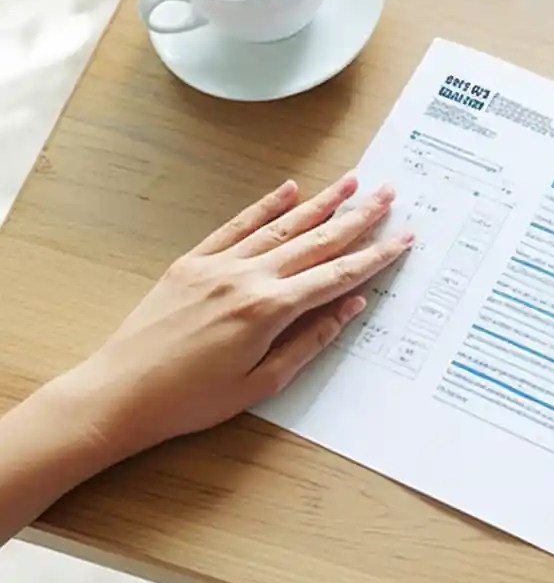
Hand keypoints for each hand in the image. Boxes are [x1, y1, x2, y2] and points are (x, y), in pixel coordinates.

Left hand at [63, 174, 411, 457]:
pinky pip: (237, 227)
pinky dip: (265, 207)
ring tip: (350, 182)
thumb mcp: (262, 383)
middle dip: (357, 216)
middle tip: (387, 193)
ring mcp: (218, 265)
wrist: (121, 392)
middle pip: (315, 241)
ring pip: (282, 227)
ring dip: (320, 202)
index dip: (375, 256)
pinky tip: (290, 190)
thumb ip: (310, 340)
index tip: (403, 236)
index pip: (337, 276)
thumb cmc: (192, 400)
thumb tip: (350, 306)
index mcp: (269, 310)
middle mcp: (247, 278)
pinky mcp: (192, 263)